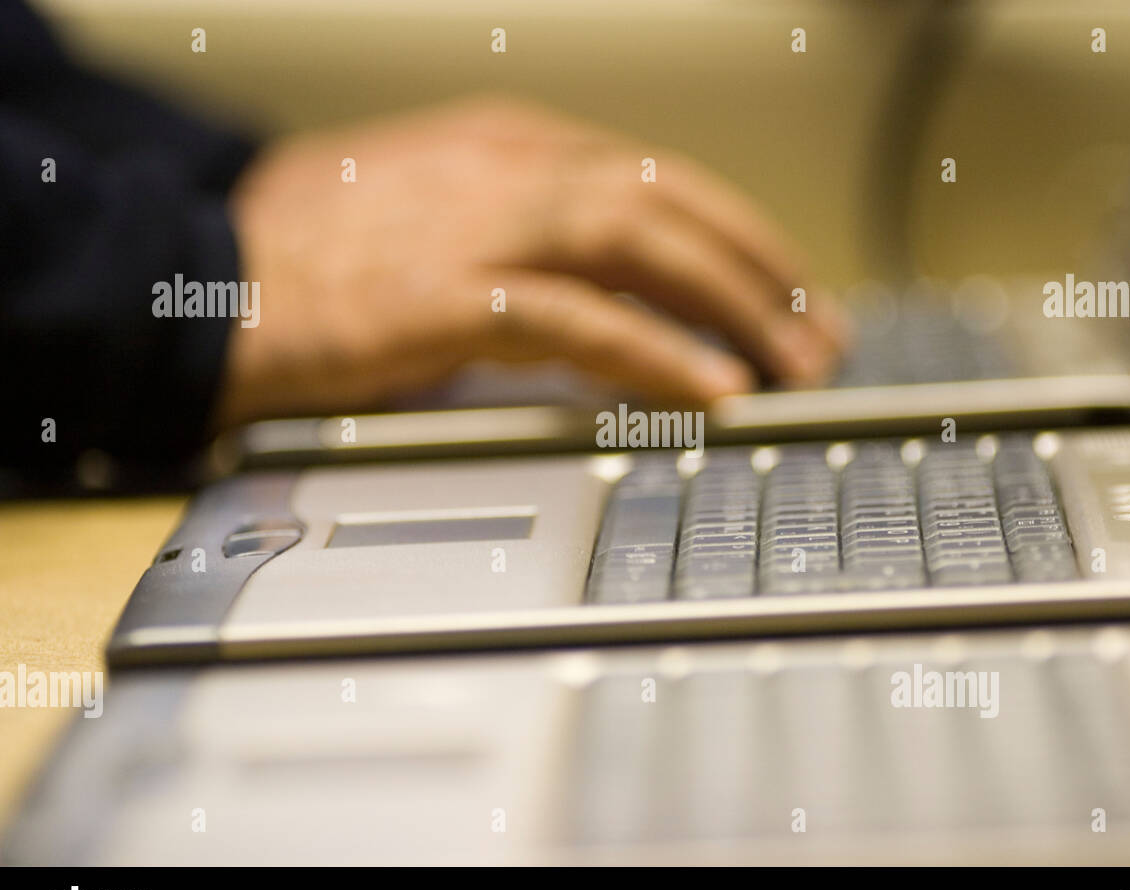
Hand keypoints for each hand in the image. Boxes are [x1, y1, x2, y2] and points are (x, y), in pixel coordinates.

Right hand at [216, 96, 849, 425]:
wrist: (197, 282)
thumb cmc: (305, 258)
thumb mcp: (429, 220)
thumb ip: (515, 239)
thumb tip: (590, 290)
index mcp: (504, 146)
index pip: (652, 179)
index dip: (733, 233)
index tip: (780, 285)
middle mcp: (504, 169)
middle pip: (668, 203)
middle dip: (758, 269)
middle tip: (816, 330)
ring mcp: (477, 225)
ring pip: (643, 245)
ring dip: (732, 305)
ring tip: (792, 362)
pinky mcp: (448, 295)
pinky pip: (580, 322)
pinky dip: (656, 354)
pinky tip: (710, 388)